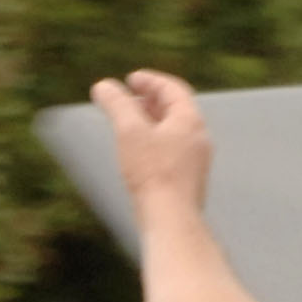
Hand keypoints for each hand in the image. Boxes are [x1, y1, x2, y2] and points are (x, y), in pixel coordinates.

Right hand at [91, 70, 212, 217]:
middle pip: (175, 110)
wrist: (171, 221)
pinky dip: (155, 144)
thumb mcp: (129, 131)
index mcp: (190, 121)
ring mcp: (195, 162)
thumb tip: (103, 86)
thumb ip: (116, 104)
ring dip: (152, 124)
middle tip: (129, 100)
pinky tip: (139, 156)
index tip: (131, 80)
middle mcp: (198, 139)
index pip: (172, 89)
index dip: (149, 81)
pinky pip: (172, 153)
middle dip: (150, 101)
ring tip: (130, 126)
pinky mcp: (187, 182)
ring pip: (174, 133)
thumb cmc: (154, 175)